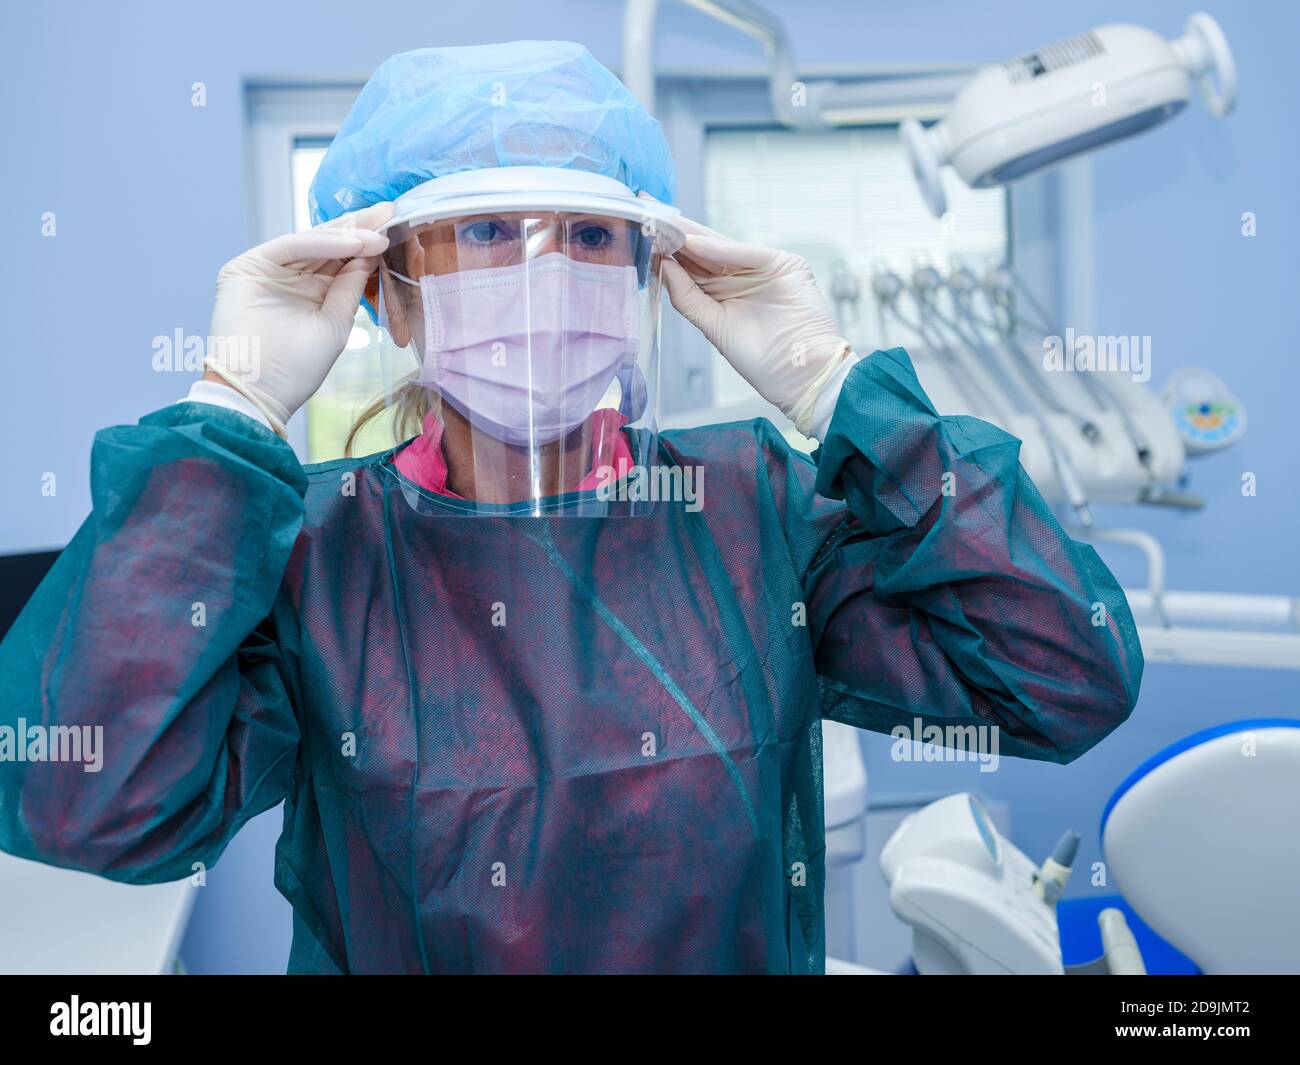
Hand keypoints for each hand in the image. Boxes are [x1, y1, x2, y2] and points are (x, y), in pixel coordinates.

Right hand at [205, 202, 392, 435]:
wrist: (260, 391)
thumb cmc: (298, 368)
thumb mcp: (336, 323)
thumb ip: (349, 286)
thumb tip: (371, 251)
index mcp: (311, 291)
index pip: (341, 258)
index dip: (367, 242)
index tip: (396, 228)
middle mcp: (290, 275)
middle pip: (328, 243)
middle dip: (359, 227)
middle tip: (390, 211)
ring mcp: (268, 269)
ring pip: (311, 240)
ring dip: (346, 233)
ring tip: (378, 231)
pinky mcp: (248, 266)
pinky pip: (291, 246)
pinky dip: (322, 243)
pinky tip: (352, 243)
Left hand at [659, 212, 849, 433]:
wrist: (798, 373)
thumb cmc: (759, 358)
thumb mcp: (712, 326)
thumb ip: (687, 297)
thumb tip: (663, 266)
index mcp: (721, 292)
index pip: (689, 265)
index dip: (666, 250)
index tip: (641, 234)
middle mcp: (739, 276)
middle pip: (703, 251)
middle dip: (676, 233)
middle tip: (648, 213)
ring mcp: (761, 268)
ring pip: (722, 248)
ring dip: (693, 236)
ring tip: (664, 225)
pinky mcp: (784, 264)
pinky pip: (747, 253)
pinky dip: (721, 250)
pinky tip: (694, 243)